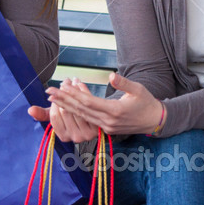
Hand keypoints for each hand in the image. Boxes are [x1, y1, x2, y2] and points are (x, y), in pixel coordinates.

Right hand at [28, 86, 99, 142]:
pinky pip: (88, 105)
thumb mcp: (57, 117)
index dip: (54, 102)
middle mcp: (76, 137)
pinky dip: (84, 92)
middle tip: (64, 81)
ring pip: (77, 107)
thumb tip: (30, 110)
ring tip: (71, 81)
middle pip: (65, 111)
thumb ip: (43, 114)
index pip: (55, 116)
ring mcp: (88, 133)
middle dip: (63, 93)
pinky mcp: (98, 125)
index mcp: (64, 136)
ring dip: (73, 90)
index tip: (53, 93)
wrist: (95, 120)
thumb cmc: (73, 118)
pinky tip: (80, 84)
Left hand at [47, 72, 163, 135]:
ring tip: (54, 98)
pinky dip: (76, 112)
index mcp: (115, 111)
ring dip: (67, 106)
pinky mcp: (105, 129)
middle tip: (49, 92)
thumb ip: (123, 83)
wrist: (154, 121)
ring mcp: (106, 127)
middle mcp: (108, 121)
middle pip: (81, 110)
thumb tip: (111, 75)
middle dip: (64, 100)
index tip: (60, 87)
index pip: (88, 102)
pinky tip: (66, 106)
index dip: (73, 95)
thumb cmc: (146, 102)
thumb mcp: (138, 89)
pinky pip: (87, 120)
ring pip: (82, 116)